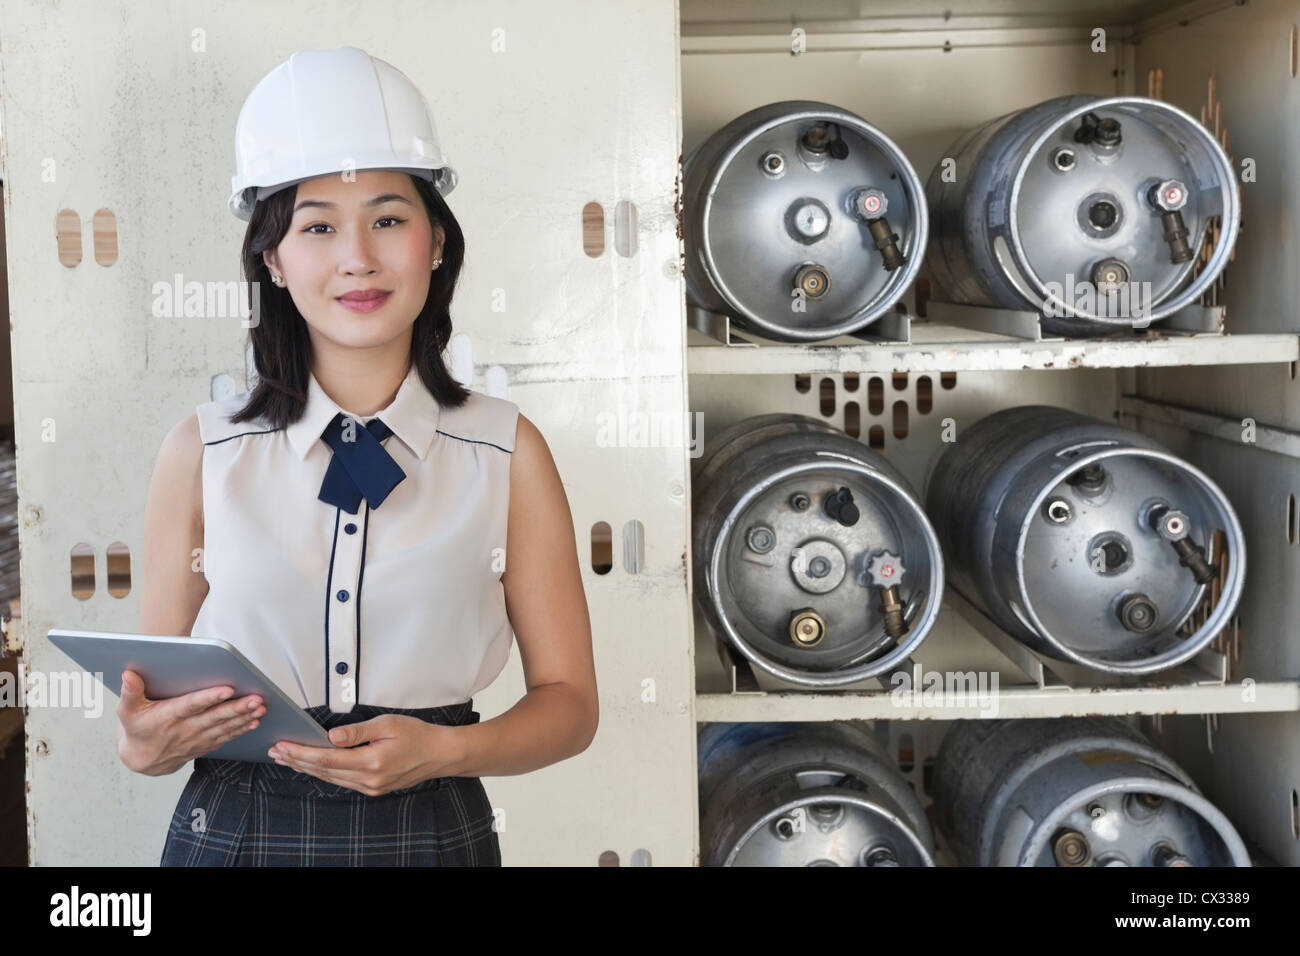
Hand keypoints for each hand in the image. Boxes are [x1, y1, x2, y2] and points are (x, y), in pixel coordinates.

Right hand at [116, 669, 266, 775]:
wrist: (141, 760)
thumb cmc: (136, 729)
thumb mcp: (127, 710)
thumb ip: (130, 691)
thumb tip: (129, 673)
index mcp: (168, 717)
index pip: (191, 705)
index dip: (209, 698)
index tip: (227, 689)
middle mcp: (185, 729)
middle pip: (214, 717)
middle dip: (237, 708)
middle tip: (256, 698)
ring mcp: (196, 739)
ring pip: (224, 728)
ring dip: (244, 718)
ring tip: (260, 707)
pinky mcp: (204, 745)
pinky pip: (225, 738)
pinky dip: (241, 730)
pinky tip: (255, 721)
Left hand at [269, 714, 463, 795]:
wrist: (440, 754)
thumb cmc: (418, 735)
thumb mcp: (388, 724)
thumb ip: (357, 731)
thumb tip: (330, 736)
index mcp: (371, 762)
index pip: (327, 758)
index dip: (301, 752)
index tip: (283, 745)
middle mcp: (368, 780)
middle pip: (324, 771)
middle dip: (297, 761)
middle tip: (275, 752)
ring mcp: (371, 787)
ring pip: (330, 778)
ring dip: (307, 768)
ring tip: (287, 758)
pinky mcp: (373, 788)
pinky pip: (342, 781)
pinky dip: (324, 772)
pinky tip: (313, 766)